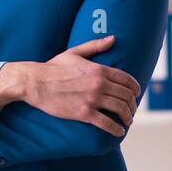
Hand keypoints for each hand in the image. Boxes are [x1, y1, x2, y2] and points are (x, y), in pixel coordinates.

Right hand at [0, 35, 140, 136]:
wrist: (35, 82)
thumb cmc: (52, 67)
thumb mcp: (75, 53)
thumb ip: (95, 46)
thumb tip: (113, 38)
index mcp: (99, 69)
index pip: (127, 80)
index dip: (136, 89)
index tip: (136, 95)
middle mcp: (99, 84)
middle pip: (127, 96)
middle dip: (133, 105)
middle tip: (131, 110)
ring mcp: (92, 99)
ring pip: (120, 109)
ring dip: (128, 117)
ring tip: (127, 121)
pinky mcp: (83, 113)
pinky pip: (106, 123)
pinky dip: (116, 129)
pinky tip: (119, 132)